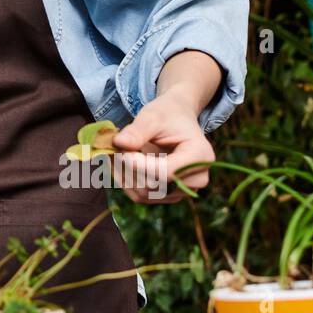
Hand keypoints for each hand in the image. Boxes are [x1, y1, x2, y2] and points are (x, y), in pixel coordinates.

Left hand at [110, 89, 214, 203]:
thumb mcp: (153, 116)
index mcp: (200, 155)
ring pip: (143, 194)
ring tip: (115, 153)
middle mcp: (197, 179)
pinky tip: (120, 163)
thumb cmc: (167, 116)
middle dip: (128, 168)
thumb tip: (119, 143)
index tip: (120, 150)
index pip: (166, 172)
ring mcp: (184, 191)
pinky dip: (125, 181)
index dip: (139, 165)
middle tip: (112, 149)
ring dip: (123, 175)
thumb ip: (138, 130)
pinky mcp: (168, 196)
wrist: (176, 121)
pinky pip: (140, 196)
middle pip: (153, 186)